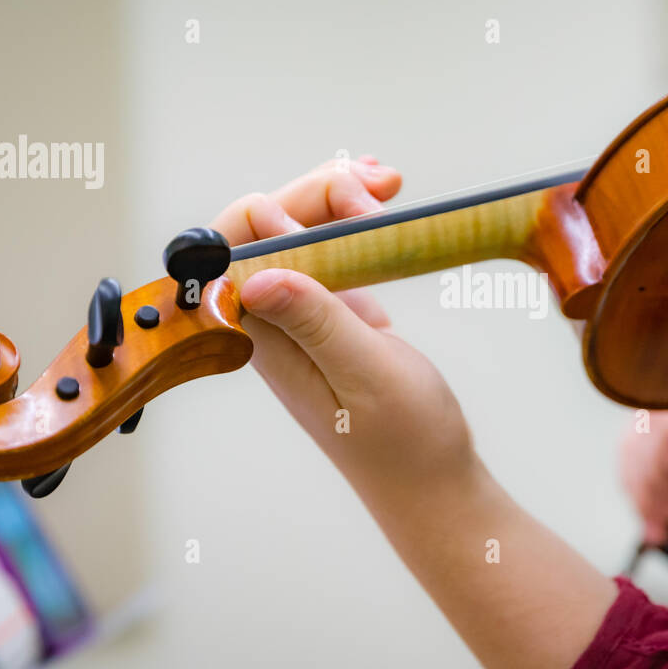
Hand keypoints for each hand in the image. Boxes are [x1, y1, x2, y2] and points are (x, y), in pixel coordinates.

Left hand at [210, 156, 478, 498]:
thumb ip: (316, 321)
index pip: (231, 248)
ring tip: (387, 185)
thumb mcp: (366, 375)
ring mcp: (304, 316)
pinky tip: (380, 200)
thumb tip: (253, 275)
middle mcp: (273, 322)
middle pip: (264, 229)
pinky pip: (329, 251)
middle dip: (314, 194)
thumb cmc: (406, 443)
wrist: (436, 483)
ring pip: (298, 232)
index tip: (343, 206)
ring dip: (335, 198)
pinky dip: (351, 217)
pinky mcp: (336, 315)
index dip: (277, 210)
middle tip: (379, 185)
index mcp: (263, 338)